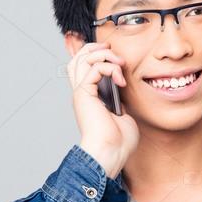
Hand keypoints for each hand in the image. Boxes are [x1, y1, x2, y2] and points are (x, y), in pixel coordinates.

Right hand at [67, 41, 138, 178]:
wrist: (111, 153)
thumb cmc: (118, 141)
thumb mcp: (124, 115)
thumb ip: (121, 100)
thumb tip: (123, 89)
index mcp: (90, 97)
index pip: (84, 67)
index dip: (95, 54)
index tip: (115, 57)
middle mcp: (82, 92)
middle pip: (77, 58)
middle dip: (95, 48)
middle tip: (112, 51)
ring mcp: (81, 93)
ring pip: (81, 59)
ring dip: (103, 54)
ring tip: (119, 63)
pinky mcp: (84, 94)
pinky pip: (93, 68)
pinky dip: (109, 68)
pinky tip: (121, 81)